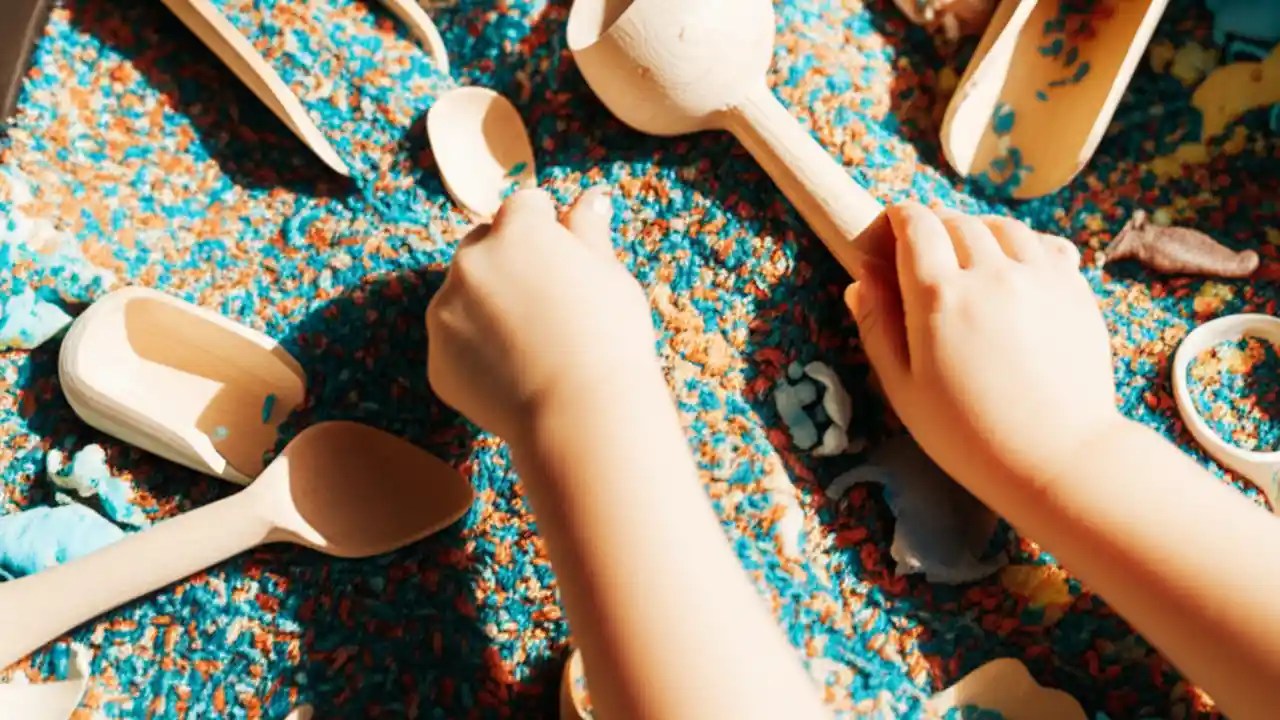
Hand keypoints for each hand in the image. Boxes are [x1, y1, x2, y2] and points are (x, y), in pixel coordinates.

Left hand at [427, 187, 662, 443]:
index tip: (564, 260)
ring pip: (463, 295)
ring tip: (530, 343)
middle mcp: (471, 261)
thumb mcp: (609, 274)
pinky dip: (476, 352)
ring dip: (487, 306)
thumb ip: (588, 231)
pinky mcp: (437, 359)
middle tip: (546, 303)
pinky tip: (513, 373)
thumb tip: (591, 197)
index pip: (524, 208)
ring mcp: (447, 312)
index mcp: (517, 231)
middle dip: (508, 262)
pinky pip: (455, 344)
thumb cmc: (608, 337)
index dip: (547, 230)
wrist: (581, 413)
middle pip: (483, 245)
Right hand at [847, 201, 1120, 485]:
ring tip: (968, 260)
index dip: (897, 219)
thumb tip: (862, 279)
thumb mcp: (902, 388)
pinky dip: (1021, 246)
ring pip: (1001, 227)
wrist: (1057, 459)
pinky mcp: (1074, 289)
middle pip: (956, 221)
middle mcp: (991, 273)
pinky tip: (1012, 271)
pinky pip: (1044, 244)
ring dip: (977, 232)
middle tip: (923, 255)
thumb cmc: (967, 435)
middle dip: (934, 228)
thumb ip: (877, 326)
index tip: (889, 235)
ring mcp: (1039, 277)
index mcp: (939, 296)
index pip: (915, 224)